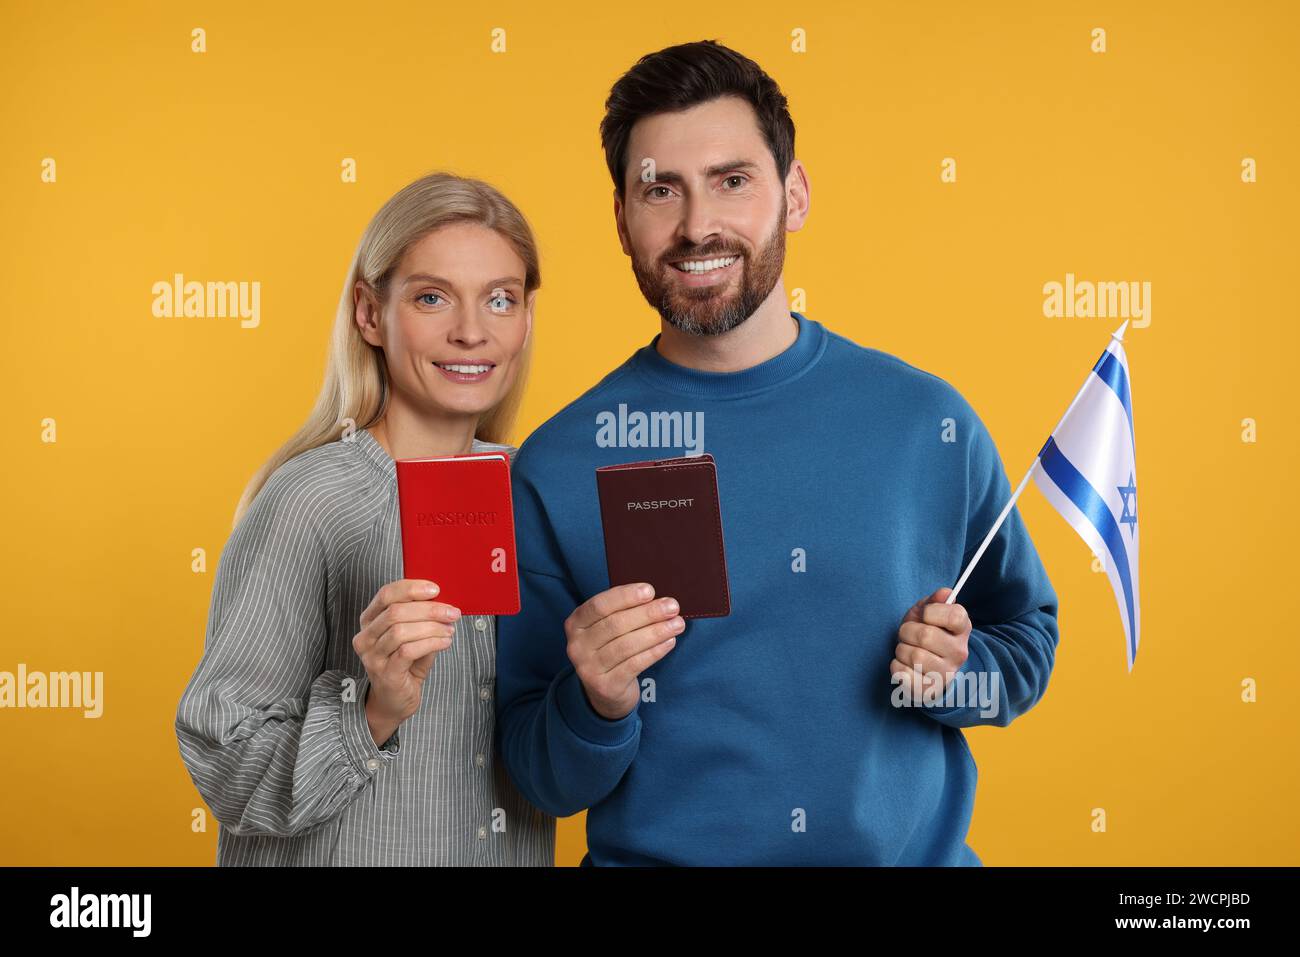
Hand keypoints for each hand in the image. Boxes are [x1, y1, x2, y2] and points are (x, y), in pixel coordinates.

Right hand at [353, 579, 461, 744]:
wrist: (394, 700)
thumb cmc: (404, 665)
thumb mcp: (412, 636)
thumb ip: (422, 619)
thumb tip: (444, 604)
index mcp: (370, 621)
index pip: (386, 594)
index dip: (411, 588)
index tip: (435, 589)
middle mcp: (366, 637)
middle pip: (395, 611)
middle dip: (429, 609)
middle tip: (452, 613)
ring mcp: (372, 656)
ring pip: (401, 630)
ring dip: (432, 627)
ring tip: (449, 630)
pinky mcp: (385, 672)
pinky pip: (408, 651)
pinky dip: (431, 643)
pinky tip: (444, 642)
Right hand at [565, 582, 682, 720]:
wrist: (605, 691)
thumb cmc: (611, 648)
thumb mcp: (607, 628)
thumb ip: (623, 611)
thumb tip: (656, 599)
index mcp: (575, 624)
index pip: (599, 605)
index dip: (625, 597)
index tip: (650, 591)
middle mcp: (577, 646)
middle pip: (615, 625)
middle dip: (648, 613)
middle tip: (672, 606)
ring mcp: (589, 668)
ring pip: (626, 645)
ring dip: (656, 632)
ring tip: (677, 624)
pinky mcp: (605, 686)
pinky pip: (634, 665)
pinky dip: (655, 651)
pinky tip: (670, 642)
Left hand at [890, 587, 971, 703]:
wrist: (927, 668)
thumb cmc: (926, 633)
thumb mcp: (929, 613)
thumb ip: (935, 600)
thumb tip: (944, 593)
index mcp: (962, 629)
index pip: (955, 616)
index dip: (933, 612)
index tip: (925, 615)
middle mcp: (959, 652)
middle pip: (926, 636)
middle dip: (907, 631)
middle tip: (907, 634)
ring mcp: (946, 673)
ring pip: (913, 655)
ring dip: (901, 649)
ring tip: (906, 650)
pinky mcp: (929, 690)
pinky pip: (902, 674)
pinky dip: (896, 666)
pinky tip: (904, 665)